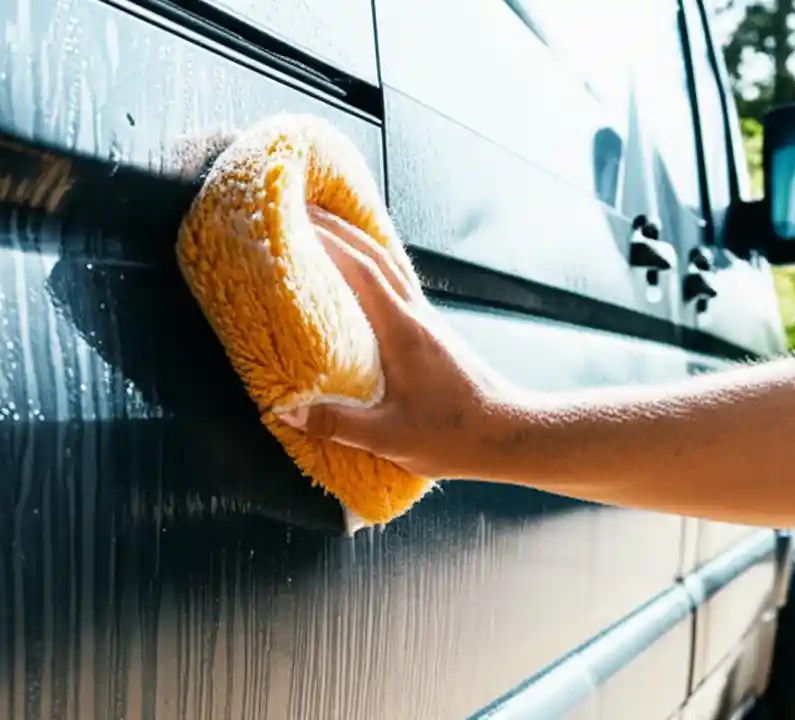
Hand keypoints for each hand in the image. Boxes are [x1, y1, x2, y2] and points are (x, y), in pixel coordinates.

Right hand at [276, 207, 519, 478]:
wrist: (508, 434)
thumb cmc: (455, 436)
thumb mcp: (390, 438)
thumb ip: (337, 424)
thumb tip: (285, 411)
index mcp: (404, 331)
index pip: (362, 271)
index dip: (327, 242)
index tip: (294, 222)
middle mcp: (417, 316)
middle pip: (376, 255)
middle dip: (337, 227)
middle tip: (301, 208)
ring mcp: (428, 321)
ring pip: (390, 265)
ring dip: (357, 241)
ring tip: (325, 228)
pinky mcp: (433, 332)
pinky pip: (397, 284)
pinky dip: (373, 266)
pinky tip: (360, 273)